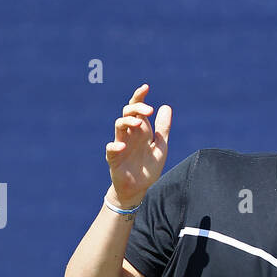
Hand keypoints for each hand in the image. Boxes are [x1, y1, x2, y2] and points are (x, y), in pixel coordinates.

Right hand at [105, 84, 171, 208]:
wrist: (139, 189)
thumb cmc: (148, 167)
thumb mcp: (160, 146)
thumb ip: (163, 128)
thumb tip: (166, 106)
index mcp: (140, 130)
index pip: (137, 109)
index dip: (139, 97)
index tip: (146, 87)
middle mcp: (129, 134)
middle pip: (127, 113)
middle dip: (136, 107)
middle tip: (149, 110)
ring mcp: (121, 144)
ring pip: (118, 125)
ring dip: (128, 121)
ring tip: (139, 123)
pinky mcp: (114, 158)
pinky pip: (110, 149)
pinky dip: (115, 146)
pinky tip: (122, 146)